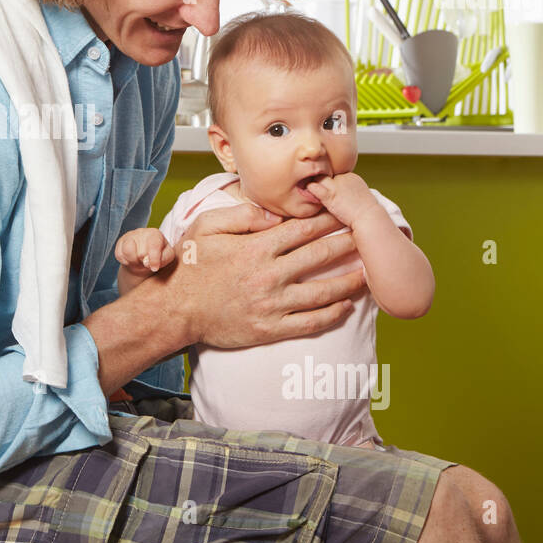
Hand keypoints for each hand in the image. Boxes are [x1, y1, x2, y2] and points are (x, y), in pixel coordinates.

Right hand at [115, 227, 174, 275]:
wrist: (144, 259)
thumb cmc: (158, 257)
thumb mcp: (167, 258)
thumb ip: (163, 259)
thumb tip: (147, 262)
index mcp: (155, 234)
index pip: (153, 245)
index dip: (154, 259)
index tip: (154, 268)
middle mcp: (142, 232)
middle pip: (141, 252)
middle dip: (143, 262)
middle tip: (146, 262)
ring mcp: (129, 236)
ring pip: (128, 251)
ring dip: (133, 261)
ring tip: (138, 261)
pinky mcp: (120, 242)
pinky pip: (119, 255)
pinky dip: (125, 261)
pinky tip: (131, 260)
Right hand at [160, 202, 366, 349]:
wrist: (175, 310)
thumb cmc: (189, 266)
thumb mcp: (205, 227)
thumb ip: (240, 215)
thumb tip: (273, 215)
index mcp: (255, 248)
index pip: (302, 230)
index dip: (328, 220)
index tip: (345, 212)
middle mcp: (268, 275)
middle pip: (318, 257)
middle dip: (346, 244)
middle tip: (367, 237)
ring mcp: (271, 305)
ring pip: (321, 292)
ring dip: (348, 282)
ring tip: (368, 273)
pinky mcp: (270, 329)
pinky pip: (309, 323)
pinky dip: (332, 315)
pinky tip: (347, 307)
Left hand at [303, 172, 375, 228]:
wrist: (370, 218)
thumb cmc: (367, 214)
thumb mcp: (360, 199)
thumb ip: (349, 195)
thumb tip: (341, 200)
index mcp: (352, 178)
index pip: (334, 177)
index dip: (329, 186)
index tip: (329, 194)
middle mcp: (344, 177)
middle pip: (326, 176)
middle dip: (321, 185)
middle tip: (316, 193)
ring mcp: (337, 185)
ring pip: (318, 179)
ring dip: (314, 187)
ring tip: (310, 195)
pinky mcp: (330, 194)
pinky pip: (313, 187)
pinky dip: (309, 191)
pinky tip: (308, 197)